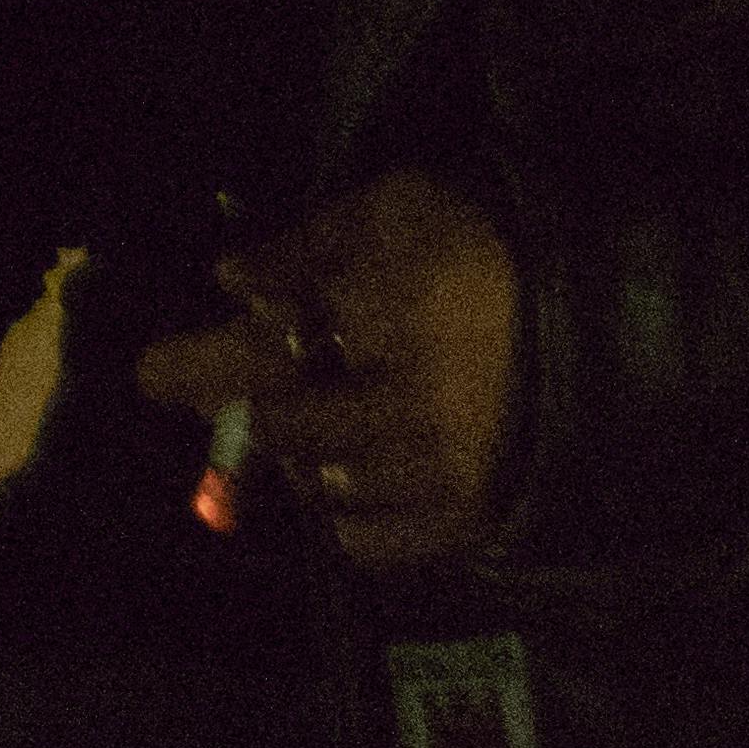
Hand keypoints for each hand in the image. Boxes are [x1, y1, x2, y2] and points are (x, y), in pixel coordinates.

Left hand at [136, 166, 523, 574]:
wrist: (600, 317)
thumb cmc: (489, 242)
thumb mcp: (401, 206)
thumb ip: (312, 242)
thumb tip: (230, 279)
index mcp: (386, 311)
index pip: (265, 344)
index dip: (199, 360)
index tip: (148, 373)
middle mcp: (402, 404)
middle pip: (285, 425)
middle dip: (252, 408)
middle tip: (238, 395)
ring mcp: (434, 472)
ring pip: (323, 486)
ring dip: (300, 458)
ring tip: (307, 429)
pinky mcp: (465, 520)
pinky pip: (372, 541)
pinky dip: (346, 515)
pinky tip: (351, 480)